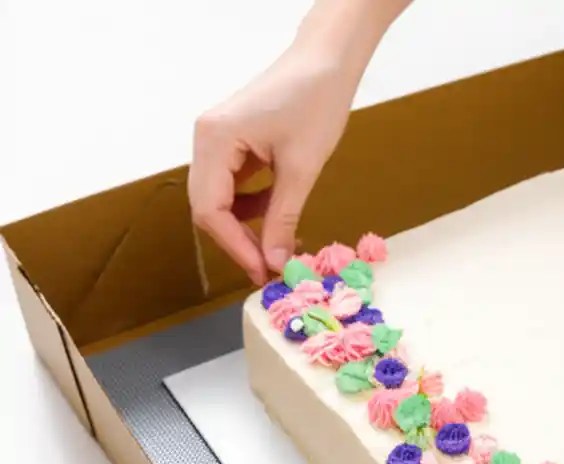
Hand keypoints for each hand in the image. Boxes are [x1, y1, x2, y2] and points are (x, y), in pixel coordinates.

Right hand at [189, 45, 355, 283]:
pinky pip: (234, 183)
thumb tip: (273, 263)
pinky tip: (278, 215)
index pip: (209, 209)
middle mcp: (206, 139)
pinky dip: (252, 204)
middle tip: (269, 268)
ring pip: (220, 197)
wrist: (327, 61)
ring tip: (278, 245)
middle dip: (238, 239)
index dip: (234, 246)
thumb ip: (283, 217)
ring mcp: (218, 139)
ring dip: (246, 224)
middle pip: (208, 205)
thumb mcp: (301, 168)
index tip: (262, 272)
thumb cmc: (316, 103)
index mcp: (214, 140)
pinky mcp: (234, 140)